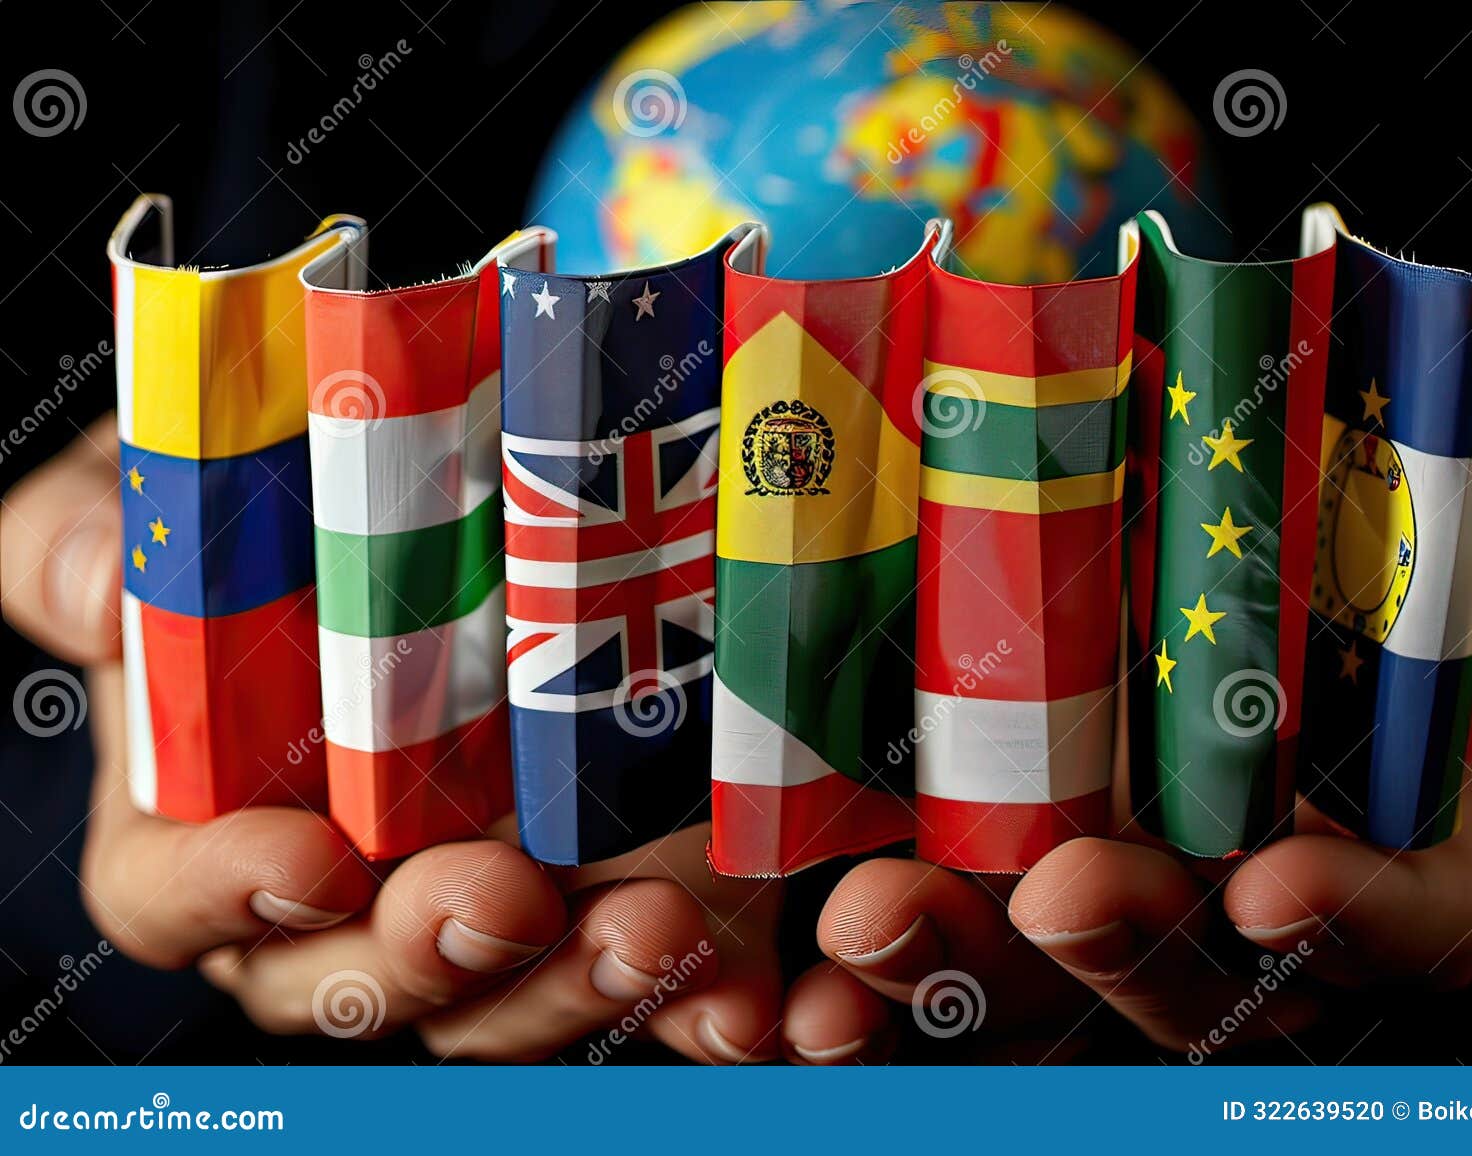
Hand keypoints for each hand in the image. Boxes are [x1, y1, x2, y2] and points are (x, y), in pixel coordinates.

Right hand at [2, 417, 890, 1062]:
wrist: (411, 489)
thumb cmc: (263, 503)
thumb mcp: (162, 495)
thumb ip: (97, 540)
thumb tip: (97, 586)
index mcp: (207, 812)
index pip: (178, 894)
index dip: (226, 893)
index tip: (309, 857)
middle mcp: (341, 889)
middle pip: (356, 978)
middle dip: (429, 957)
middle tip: (505, 899)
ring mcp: (477, 896)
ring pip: (507, 996)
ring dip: (575, 985)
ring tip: (655, 931)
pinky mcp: (607, 889)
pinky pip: (643, 969)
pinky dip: (699, 995)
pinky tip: (755, 989)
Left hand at [815, 448, 1471, 1057]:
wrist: (1227, 514)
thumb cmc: (1375, 532)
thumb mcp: (1468, 526)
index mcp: (1395, 837)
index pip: (1416, 921)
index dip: (1362, 917)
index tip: (1282, 884)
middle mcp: (1247, 898)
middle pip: (1203, 978)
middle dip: (1127, 950)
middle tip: (1054, 900)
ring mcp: (1113, 895)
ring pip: (1049, 984)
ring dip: (959, 972)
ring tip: (870, 928)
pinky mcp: (984, 868)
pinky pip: (934, 939)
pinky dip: (871, 965)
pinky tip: (798, 971)